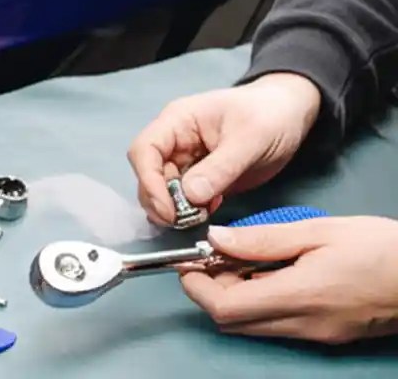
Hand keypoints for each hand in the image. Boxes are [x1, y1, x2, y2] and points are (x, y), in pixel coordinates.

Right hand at [127, 72, 320, 225]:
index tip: (168, 210)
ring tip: (196, 220)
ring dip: (173, 208)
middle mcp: (175, 141)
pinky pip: (184, 196)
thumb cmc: (270, 115)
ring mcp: (186, 159)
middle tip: (181, 222)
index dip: (149, 181)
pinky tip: (207, 214)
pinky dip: (189, 210)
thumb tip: (190, 196)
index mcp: (177, 122)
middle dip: (159, 199)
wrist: (291, 113)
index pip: (144, 150)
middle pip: (148, 173)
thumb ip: (220, 168)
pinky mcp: (201, 176)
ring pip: (163, 188)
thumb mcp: (250, 139)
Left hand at [182, 218, 397, 343]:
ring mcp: (316, 335)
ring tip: (247, 260)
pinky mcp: (328, 336)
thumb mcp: (317, 231)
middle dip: (212, 291)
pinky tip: (274, 274)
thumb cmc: (380, 248)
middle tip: (218, 257)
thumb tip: (216, 239)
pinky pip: (278, 325)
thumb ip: (262, 239)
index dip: (197, 287)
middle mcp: (303, 325)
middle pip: (232, 321)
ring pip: (253, 326)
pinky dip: (261, 303)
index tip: (190, 262)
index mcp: (298, 296)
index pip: (224, 307)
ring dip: (236, 298)